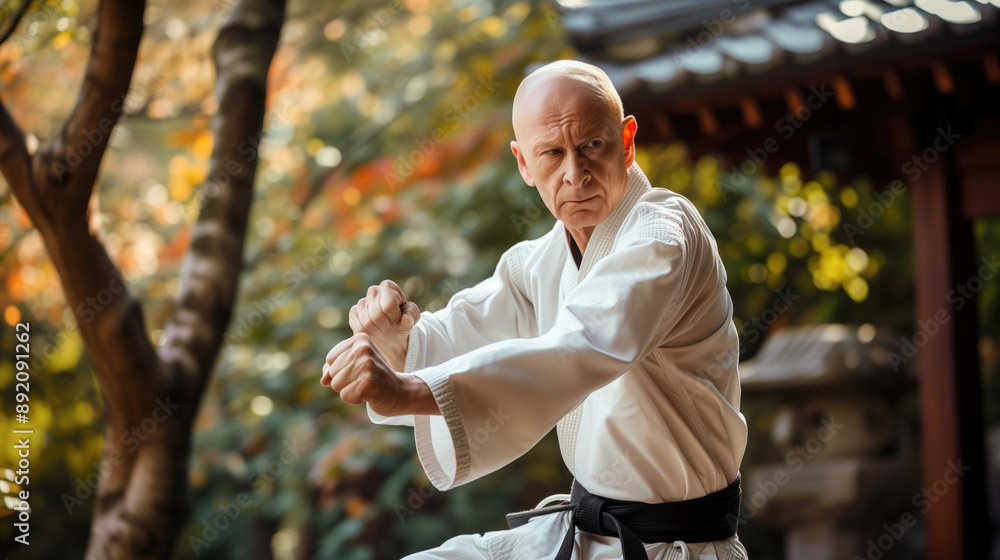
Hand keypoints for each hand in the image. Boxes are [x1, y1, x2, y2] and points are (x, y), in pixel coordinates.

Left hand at [320, 333, 437, 415]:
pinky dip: (355, 399)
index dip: (341, 370)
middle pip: (332, 372)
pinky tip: (370, 394)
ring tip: (367, 386)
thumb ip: (332, 369)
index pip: (330, 359)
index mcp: (360, 339)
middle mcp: (363, 348)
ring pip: (335, 384)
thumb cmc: (373, 378)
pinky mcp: (368, 382)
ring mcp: (367, 364)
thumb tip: (323, 380)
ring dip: (349, 390)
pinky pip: (345, 396)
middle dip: (345, 381)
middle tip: (366, 380)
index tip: (361, 370)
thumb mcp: (352, 366)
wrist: (400, 392)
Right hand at [349, 280, 419, 369]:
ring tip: (383, 328)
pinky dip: (367, 332)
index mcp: (389, 287)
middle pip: (377, 315)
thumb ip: (412, 316)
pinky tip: (374, 329)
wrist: (390, 327)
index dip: (395, 318)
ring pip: (366, 323)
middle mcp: (373, 290)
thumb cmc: (403, 318)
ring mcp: (361, 301)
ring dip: (377, 330)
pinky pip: (358, 327)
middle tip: (390, 326)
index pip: (389, 306)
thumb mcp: (412, 316)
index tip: (398, 319)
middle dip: (386, 325)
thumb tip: (406, 320)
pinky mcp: (353, 312)